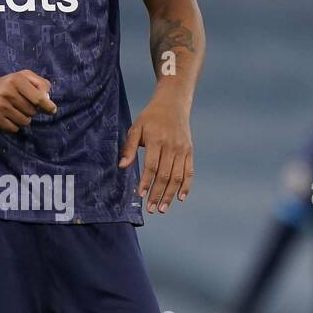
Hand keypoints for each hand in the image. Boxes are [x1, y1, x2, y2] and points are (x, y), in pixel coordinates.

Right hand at [0, 71, 56, 133]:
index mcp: (16, 80)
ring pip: (25, 122)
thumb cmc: (6, 85)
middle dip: (30, 110)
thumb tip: (48, 100)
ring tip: (13, 110)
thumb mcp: (23, 76)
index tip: (52, 110)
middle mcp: (7, 92)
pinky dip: (13, 125)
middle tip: (20, 104)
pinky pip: (14, 129)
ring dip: (22, 119)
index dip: (48, 106)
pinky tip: (6, 117)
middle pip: (33, 112)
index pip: (39, 99)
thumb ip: (40, 84)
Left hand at [119, 98, 193, 212]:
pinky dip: (186, 186)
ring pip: (178, 177)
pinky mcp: (190, 151)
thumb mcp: (136, 128)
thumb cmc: (150, 117)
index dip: (146, 182)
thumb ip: (129, 148)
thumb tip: (122, 167)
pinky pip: (189, 172)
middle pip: (165, 175)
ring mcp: (182, 149)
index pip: (151, 166)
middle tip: (151, 209)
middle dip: (158, 194)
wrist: (173, 103)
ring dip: (170, 194)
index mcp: (156, 140)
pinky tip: (180, 198)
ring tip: (162, 208)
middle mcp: (172, 146)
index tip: (140, 195)